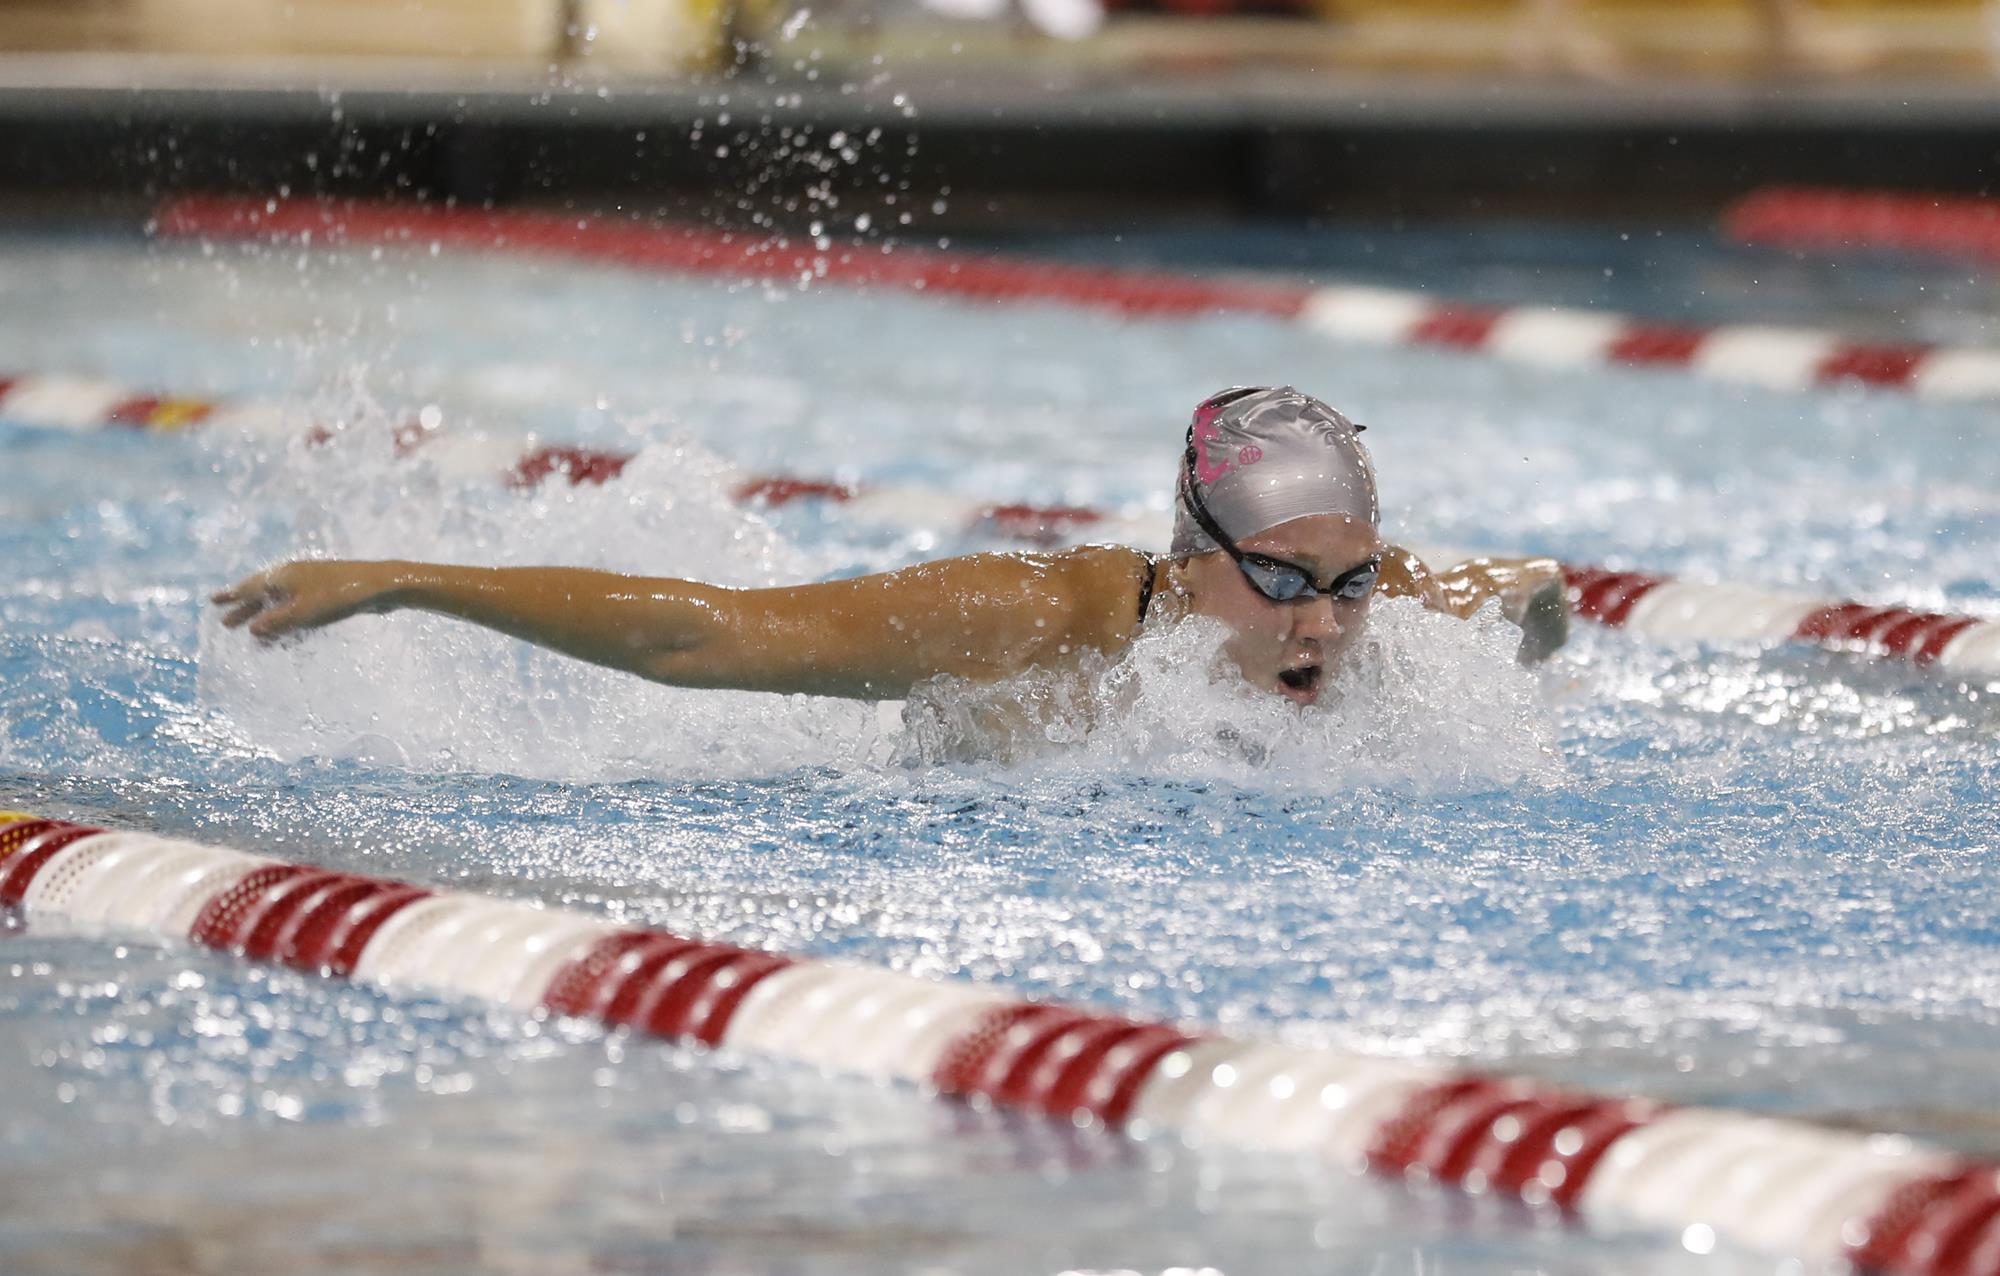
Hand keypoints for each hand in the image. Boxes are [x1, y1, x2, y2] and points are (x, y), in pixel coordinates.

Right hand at [211, 560, 396, 640]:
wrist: (380, 585)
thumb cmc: (338, 597)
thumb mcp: (302, 613)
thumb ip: (276, 622)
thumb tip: (252, 630)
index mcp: (283, 576)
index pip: (249, 587)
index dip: (231, 596)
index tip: (212, 601)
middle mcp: (293, 577)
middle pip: (262, 594)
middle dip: (244, 609)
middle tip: (226, 622)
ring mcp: (310, 584)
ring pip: (280, 602)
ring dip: (265, 617)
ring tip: (251, 631)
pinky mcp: (326, 595)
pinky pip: (297, 608)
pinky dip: (286, 619)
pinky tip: (286, 633)